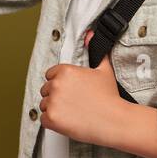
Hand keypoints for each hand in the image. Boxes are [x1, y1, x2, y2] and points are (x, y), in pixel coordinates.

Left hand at [38, 30, 126, 144]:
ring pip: (44, 105)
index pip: (50, 75)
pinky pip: (43, 119)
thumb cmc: (109, 97)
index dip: (60, 84)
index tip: (71, 91)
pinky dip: (53, 123)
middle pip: (46, 90)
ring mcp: (53, 101)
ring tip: (72, 113)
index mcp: (65, 71)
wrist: (113, 121)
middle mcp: (56, 84)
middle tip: (73, 103)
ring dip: (54, 109)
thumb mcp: (104, 69)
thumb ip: (95, 50)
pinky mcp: (51, 118)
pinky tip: (67, 121)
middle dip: (56, 96)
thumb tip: (90, 34)